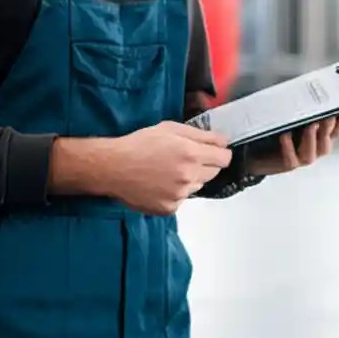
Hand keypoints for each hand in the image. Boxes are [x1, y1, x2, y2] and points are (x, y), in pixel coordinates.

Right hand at [51, 121, 231, 215]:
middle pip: (213, 173)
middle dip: (204, 165)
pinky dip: (175, 193)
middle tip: (184, 158)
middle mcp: (188, 177)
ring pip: (196, 186)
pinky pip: (182, 200)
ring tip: (167, 171)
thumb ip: (201, 135)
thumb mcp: (170, 128)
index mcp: (191, 154)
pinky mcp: (169, 208)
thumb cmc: (140, 143)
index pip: (224, 158)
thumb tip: (224, 141)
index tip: (214, 152)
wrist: (114, 167)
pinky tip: (160, 184)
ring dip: (189, 179)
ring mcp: (179, 195)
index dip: (220, 153)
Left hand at [247, 109, 338, 176]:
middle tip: (328, 114)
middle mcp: (316, 148)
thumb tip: (311, 87)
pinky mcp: (288, 164)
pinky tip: (284, 135)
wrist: (257, 151)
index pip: (338, 126)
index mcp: (321, 135)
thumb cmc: (277, 130)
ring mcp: (304, 157)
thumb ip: (304, 106)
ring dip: (312, 137)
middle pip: (328, 138)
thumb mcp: (293, 116)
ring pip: (314, 151)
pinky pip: (291, 157)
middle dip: (329, 126)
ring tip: (311, 124)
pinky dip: (288, 146)